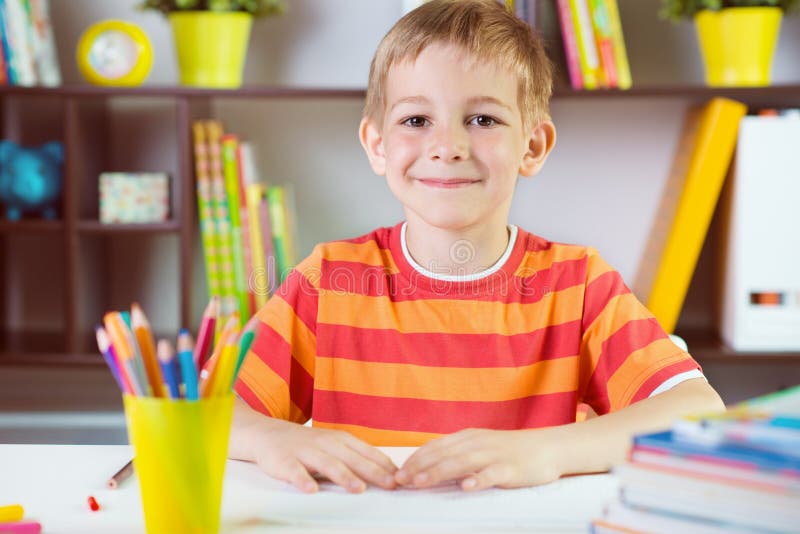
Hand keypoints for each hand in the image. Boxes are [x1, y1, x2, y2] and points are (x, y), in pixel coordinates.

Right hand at [251, 420, 398, 493]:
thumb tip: (388, 473)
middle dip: (373, 472)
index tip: (402, 478)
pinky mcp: (285, 461)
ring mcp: (306, 451)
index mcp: (341, 440)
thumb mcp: (335, 446)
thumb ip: (357, 458)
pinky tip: (311, 490)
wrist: (268, 434)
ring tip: (358, 489)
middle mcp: (326, 444)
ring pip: (328, 464)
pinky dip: (303, 480)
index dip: (386, 465)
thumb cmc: (308, 445)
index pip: (368, 452)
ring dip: (344, 476)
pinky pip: (295, 472)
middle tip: (390, 484)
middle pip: (353, 459)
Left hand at [394, 428, 563, 490]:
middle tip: (400, 480)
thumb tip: (430, 467)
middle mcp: (477, 443)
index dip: (415, 458)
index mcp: (467, 437)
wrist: (547, 447)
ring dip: (439, 471)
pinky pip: (492, 474)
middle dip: (419, 467)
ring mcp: (493, 454)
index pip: (436, 446)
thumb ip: (458, 454)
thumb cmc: (510, 450)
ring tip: (421, 482)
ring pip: (462, 462)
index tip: (398, 472)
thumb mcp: (480, 447)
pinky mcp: (510, 468)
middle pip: (443, 454)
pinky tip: (466, 487)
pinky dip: (478, 479)